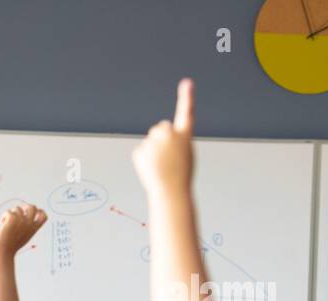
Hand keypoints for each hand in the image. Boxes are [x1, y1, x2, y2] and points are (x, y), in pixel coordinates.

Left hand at [0, 203, 47, 255]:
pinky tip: (2, 224)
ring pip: (17, 208)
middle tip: (18, 213)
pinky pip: (8, 212)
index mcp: (34, 228)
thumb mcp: (23, 236)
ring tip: (6, 223)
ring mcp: (21, 219)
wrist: (3, 251)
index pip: (44, 216)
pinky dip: (4, 216)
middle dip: (25, 207)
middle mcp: (29, 223)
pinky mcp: (13, 218)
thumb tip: (23, 214)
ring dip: (11, 214)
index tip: (31, 213)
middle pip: (33, 207)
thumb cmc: (11, 246)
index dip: (39, 211)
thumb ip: (26, 226)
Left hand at [132, 78, 194, 195]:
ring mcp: (152, 142)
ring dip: (154, 150)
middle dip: (162, 138)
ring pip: (151, 140)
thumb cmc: (181, 174)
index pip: (186, 111)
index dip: (187, 96)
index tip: (187, 83)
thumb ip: (176, 141)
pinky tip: (152, 168)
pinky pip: (142, 151)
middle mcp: (168, 134)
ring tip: (161, 165)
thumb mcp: (185, 153)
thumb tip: (164, 138)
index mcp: (184, 135)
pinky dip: (145, 159)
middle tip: (167, 156)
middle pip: (161, 128)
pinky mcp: (140, 151)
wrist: (170, 190)